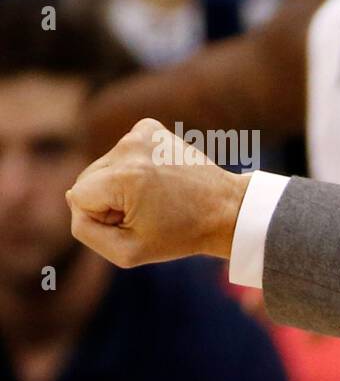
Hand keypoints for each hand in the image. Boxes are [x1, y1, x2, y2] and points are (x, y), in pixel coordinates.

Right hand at [66, 118, 250, 266]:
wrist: (226, 210)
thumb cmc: (180, 235)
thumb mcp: (127, 252)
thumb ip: (86, 230)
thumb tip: (71, 197)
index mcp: (123, 176)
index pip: (78, 197)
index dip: (103, 217)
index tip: (136, 221)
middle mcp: (130, 146)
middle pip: (87, 178)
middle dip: (109, 200)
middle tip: (149, 211)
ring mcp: (141, 133)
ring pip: (103, 167)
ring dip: (121, 185)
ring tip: (157, 196)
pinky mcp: (150, 128)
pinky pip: (121, 153)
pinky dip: (133, 167)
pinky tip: (158, 178)